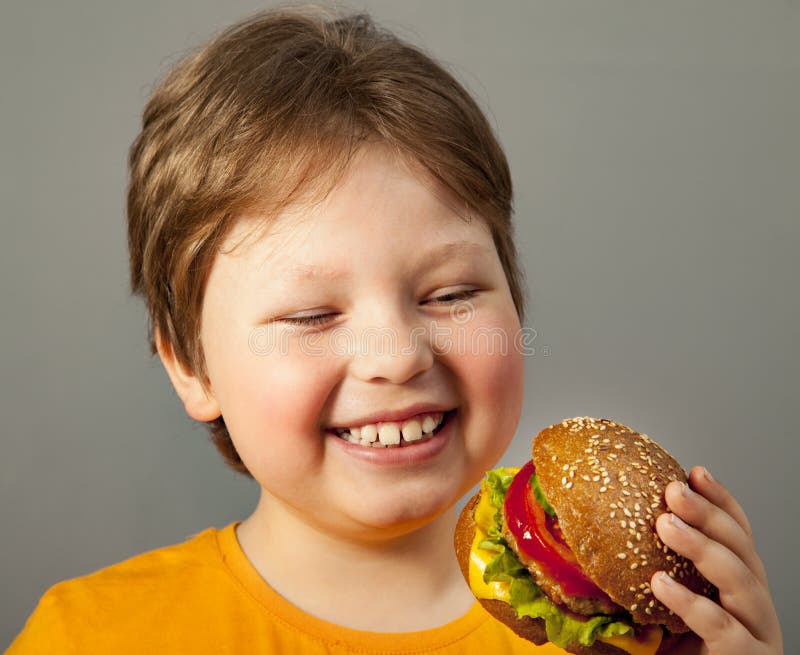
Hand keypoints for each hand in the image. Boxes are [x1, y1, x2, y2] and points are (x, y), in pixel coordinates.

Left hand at [649, 466, 782, 654]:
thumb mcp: (658, 612)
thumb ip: (642, 578)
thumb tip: (581, 541)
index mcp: (737, 588)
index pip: (738, 535)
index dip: (720, 501)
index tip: (694, 470)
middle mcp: (755, 607)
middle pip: (743, 549)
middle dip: (710, 514)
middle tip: (674, 491)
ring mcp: (758, 635)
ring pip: (743, 580)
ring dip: (704, 547)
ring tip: (665, 525)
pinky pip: (725, 629)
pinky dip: (693, 604)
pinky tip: (661, 586)